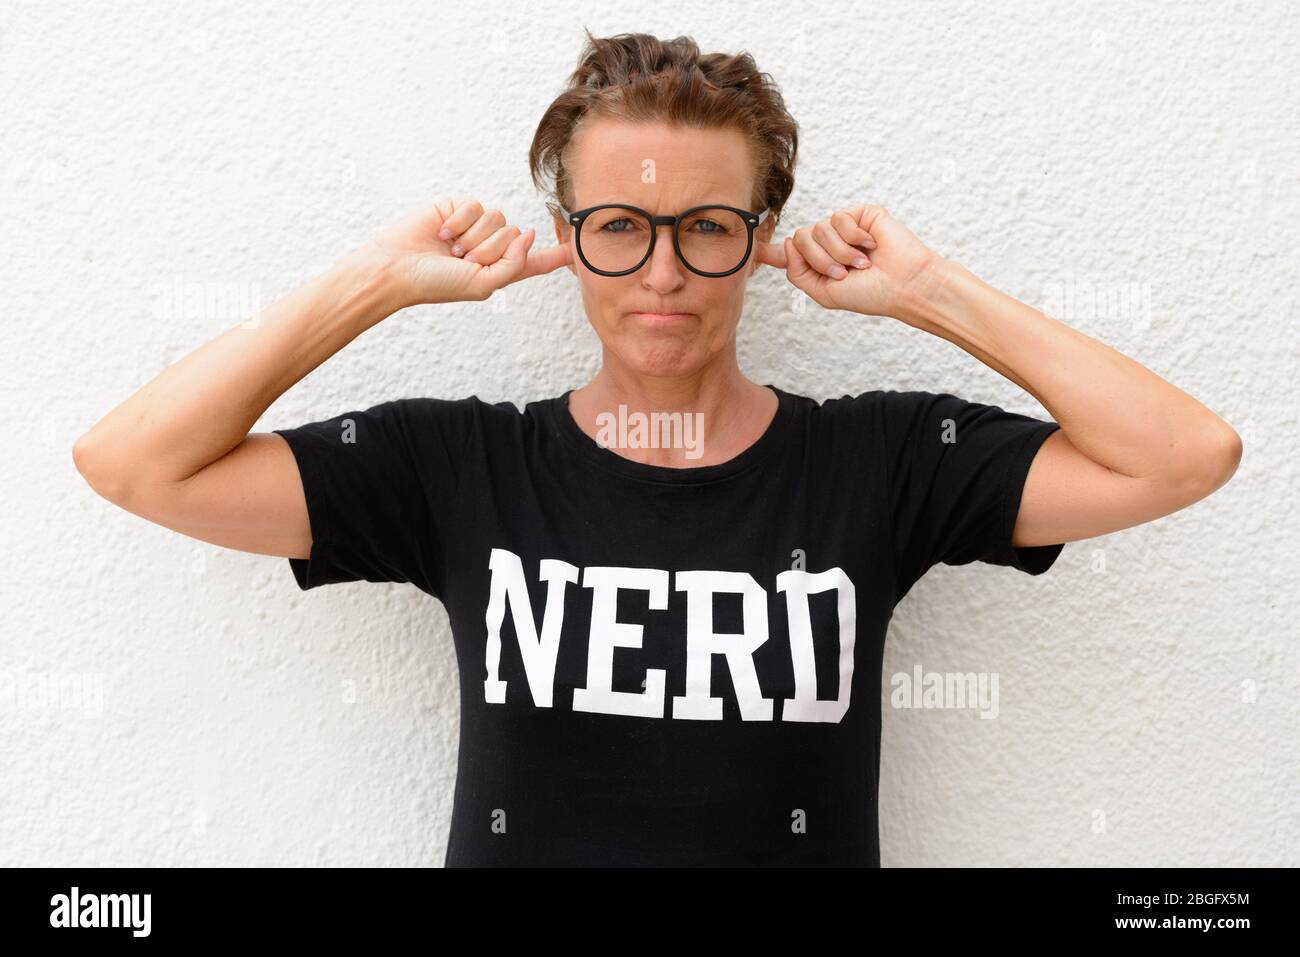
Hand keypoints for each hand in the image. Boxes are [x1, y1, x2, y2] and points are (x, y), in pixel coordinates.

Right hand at [365, 198, 571, 306]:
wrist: (398, 268)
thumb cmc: (437, 284)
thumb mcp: (483, 284)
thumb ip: (514, 264)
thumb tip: (528, 233)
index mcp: (500, 269)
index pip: (535, 261)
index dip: (557, 256)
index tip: (577, 251)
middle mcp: (490, 246)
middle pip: (516, 236)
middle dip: (488, 249)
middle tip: (462, 261)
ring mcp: (475, 226)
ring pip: (498, 218)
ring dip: (473, 237)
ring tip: (451, 249)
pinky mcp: (459, 209)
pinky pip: (476, 206)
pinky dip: (459, 222)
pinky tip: (442, 234)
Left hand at [755, 205, 945, 319]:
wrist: (903, 285)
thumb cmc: (869, 293)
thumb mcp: (824, 293)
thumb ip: (798, 273)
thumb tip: (785, 245)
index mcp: (819, 264)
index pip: (790, 254)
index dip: (770, 251)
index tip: (751, 247)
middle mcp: (828, 244)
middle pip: (800, 239)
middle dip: (821, 260)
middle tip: (844, 273)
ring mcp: (843, 227)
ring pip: (818, 230)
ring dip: (840, 252)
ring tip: (862, 264)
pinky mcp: (860, 214)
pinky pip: (838, 218)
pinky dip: (854, 237)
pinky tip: (871, 246)